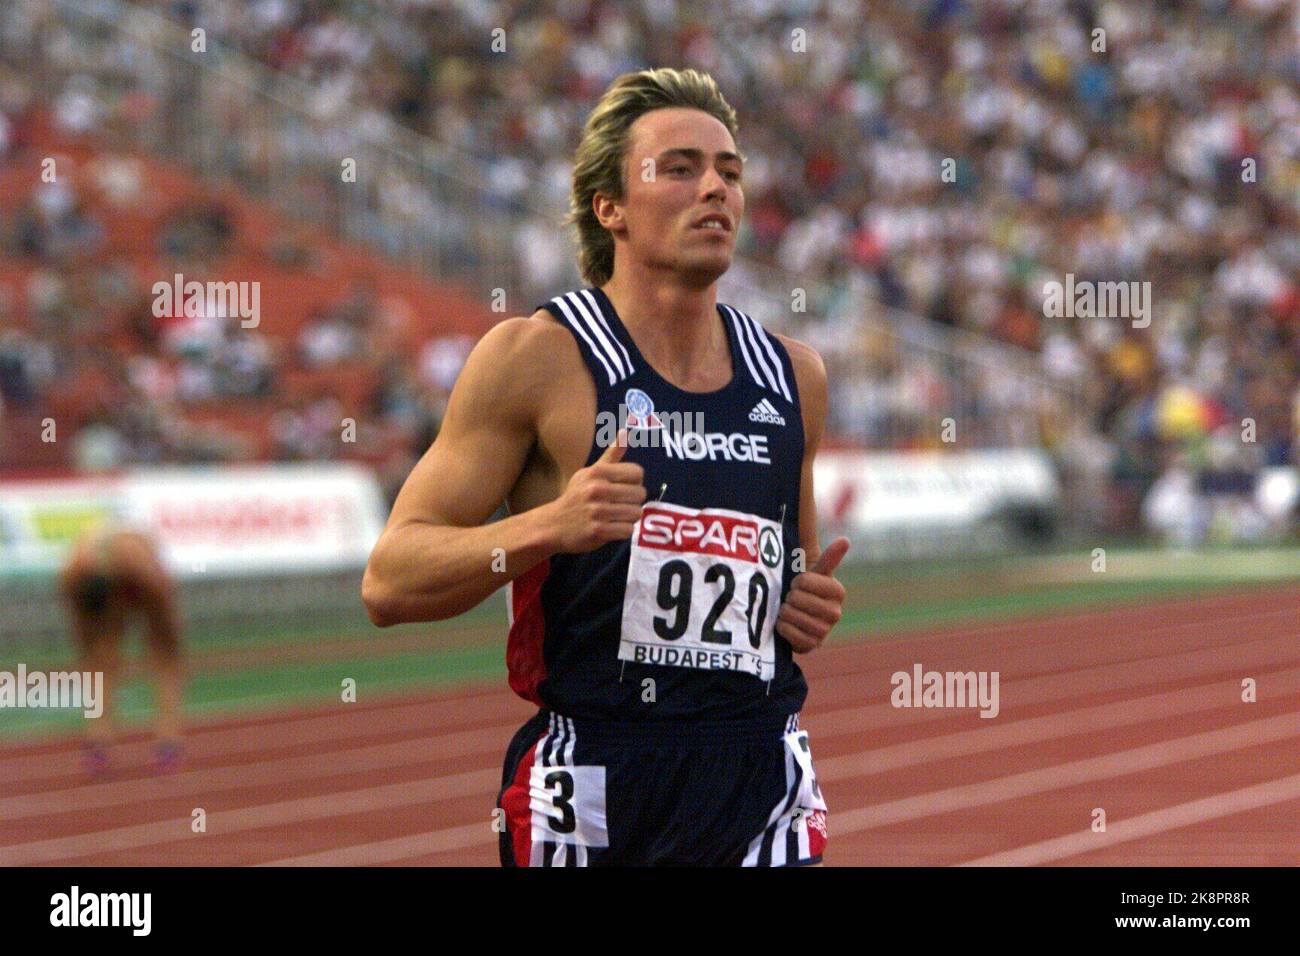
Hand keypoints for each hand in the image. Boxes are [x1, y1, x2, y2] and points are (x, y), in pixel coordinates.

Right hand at [542, 429, 646, 552]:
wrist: (553, 525)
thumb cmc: (576, 496)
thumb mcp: (589, 473)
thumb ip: (611, 456)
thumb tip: (625, 432)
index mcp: (598, 472)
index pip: (637, 473)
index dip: (635, 482)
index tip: (624, 488)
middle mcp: (597, 489)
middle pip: (640, 494)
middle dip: (634, 501)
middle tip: (620, 505)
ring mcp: (598, 511)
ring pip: (636, 513)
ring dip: (629, 517)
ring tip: (616, 516)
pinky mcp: (598, 531)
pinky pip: (628, 530)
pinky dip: (623, 531)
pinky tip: (612, 527)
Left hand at [776, 537, 849, 653]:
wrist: (799, 614)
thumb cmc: (807, 589)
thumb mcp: (816, 572)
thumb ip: (830, 557)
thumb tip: (845, 539)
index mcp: (838, 591)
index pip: (805, 581)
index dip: (797, 581)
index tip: (798, 583)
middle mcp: (835, 612)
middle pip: (798, 599)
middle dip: (790, 597)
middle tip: (791, 598)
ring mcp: (825, 630)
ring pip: (795, 617)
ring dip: (785, 612)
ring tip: (787, 610)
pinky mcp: (813, 645)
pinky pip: (794, 636)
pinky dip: (784, 629)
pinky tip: (785, 623)